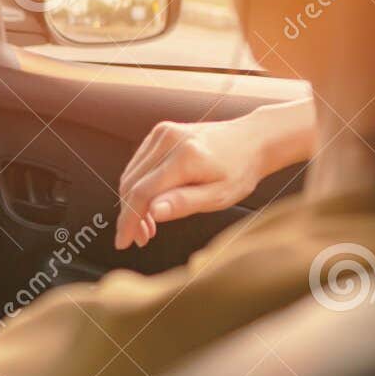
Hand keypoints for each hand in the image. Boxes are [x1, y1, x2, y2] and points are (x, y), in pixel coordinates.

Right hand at [114, 100, 314, 249]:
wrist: (251, 140)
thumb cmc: (239, 172)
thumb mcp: (219, 196)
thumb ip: (184, 203)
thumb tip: (152, 212)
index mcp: (185, 157)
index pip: (142, 193)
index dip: (129, 220)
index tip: (123, 242)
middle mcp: (169, 139)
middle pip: (132, 184)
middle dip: (130, 215)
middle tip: (139, 239)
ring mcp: (162, 133)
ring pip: (131, 175)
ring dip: (132, 203)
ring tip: (147, 227)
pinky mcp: (160, 133)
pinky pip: (139, 164)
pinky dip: (138, 186)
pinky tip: (151, 205)